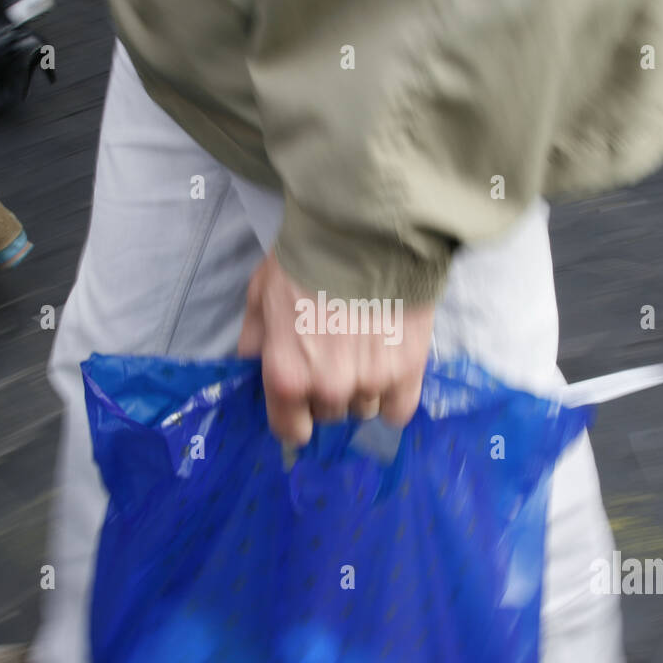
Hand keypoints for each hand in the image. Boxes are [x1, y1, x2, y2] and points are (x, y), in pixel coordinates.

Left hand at [237, 252, 434, 445]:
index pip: (290, 430)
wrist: (364, 232)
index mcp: (286, 377)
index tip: (301, 404)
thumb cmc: (306, 260)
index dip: (294, 416)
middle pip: (330, 414)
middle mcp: (329, 389)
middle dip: (328, 392)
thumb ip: (255, 340)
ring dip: (362, 389)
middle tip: (334, 355)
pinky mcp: (408, 372)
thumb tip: (254, 365)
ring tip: (364, 351)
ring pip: (365, 409)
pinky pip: (399, 409)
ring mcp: (371, 383)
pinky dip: (394, 394)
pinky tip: (388, 367)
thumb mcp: (260, 295)